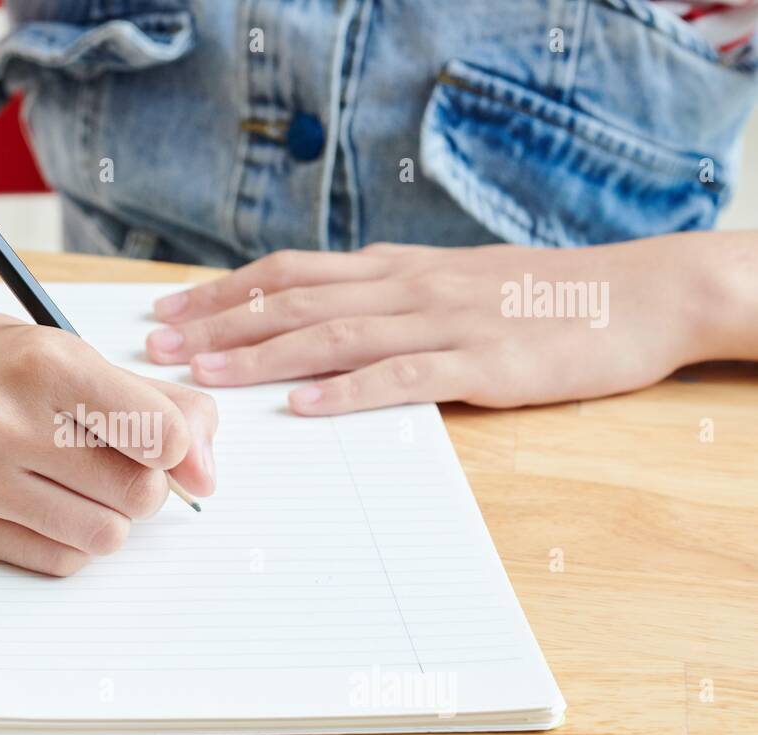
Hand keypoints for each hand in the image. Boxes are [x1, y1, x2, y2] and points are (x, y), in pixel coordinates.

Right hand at [0, 289, 217, 575]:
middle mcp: (5, 422)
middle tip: (117, 462)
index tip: (161, 439)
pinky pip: (61, 562)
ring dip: (112, 517)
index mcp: (44, 365)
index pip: (158, 432)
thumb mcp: (74, 357)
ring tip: (83, 486)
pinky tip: (49, 505)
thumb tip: (207, 474)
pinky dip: (73, 542)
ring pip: (106, 537)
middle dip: (145, 483)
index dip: (176, 445)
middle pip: (139, 492)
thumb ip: (156, 406)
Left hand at [144, 236, 736, 413]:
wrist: (634, 293)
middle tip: (160, 348)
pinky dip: (352, 390)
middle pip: (295, 300)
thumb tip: (314, 316)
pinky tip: (308, 405)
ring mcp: (442, 322)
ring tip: (208, 375)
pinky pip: (405, 376)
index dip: (224, 294)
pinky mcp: (482, 363)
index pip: (289, 274)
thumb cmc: (535, 297)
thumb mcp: (447, 281)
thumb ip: (385, 296)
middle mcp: (406, 286)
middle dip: (220, 325)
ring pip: (336, 334)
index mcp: (394, 268)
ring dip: (265, 355)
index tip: (170, 315)